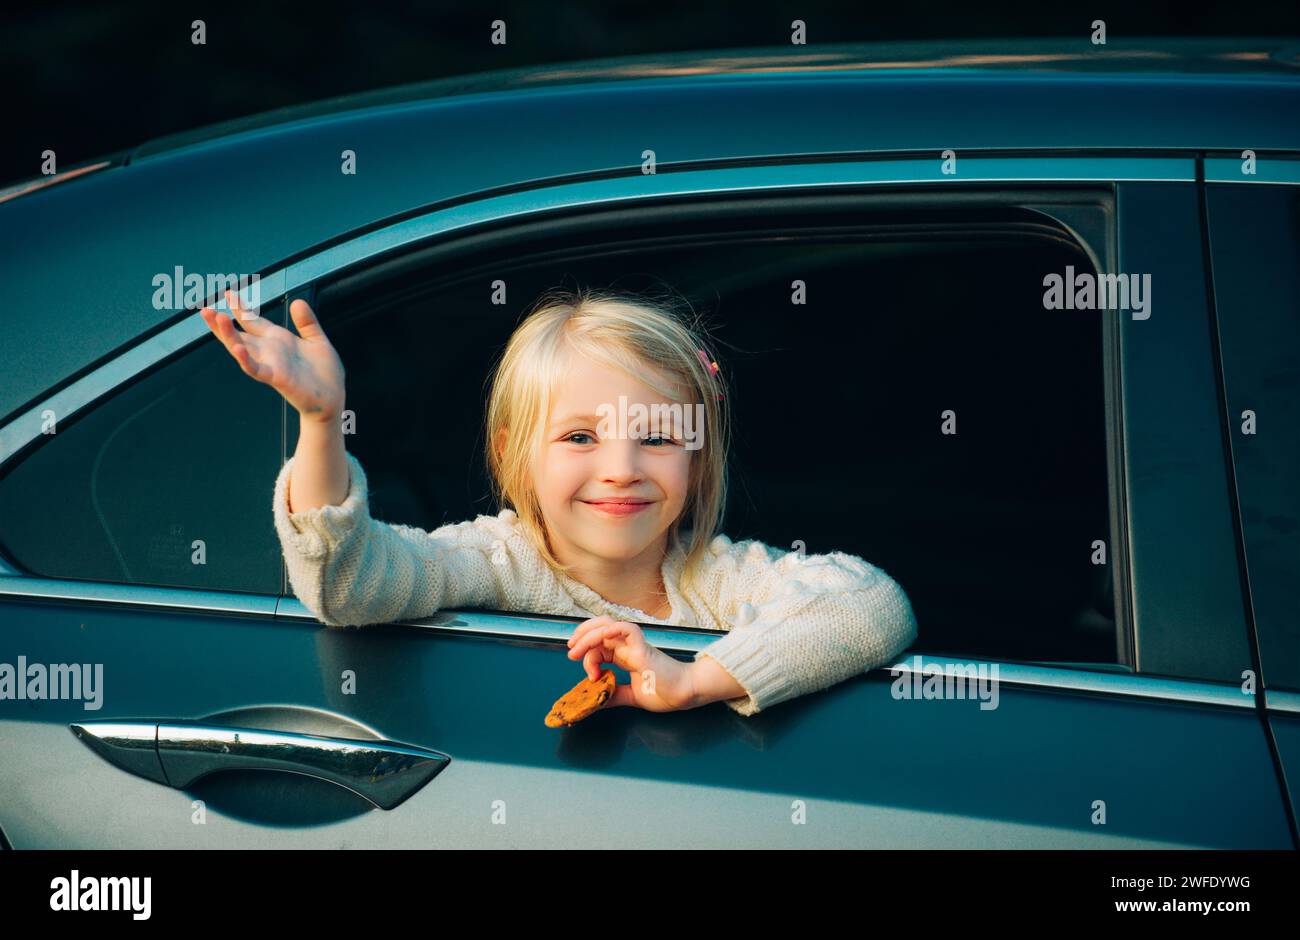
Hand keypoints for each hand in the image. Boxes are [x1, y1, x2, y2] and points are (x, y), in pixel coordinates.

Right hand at [200, 290, 346, 424]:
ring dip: (228, 335)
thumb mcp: (317, 340)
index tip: (227, 292)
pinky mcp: (277, 378)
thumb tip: (297, 302)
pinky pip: (256, 369)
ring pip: (242, 349)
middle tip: (205, 309)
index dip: (240, 307)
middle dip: (221, 324)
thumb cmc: (324, 373)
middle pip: (239, 335)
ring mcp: (270, 364)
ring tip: (217, 319)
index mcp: (278, 340)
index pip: (253, 321)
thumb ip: (307, 322)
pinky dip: (245, 359)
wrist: (332, 398)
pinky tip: (237, 348)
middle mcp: (269, 351)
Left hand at [566, 616, 693, 712]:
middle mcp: (628, 646)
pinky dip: (611, 629)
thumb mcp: (631, 696)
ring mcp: (635, 645)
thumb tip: (594, 702)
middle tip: (571, 651)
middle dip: (581, 636)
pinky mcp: (643, 648)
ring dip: (587, 635)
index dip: (588, 656)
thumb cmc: (665, 692)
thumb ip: (613, 695)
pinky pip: (626, 629)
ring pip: (607, 626)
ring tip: (576, 650)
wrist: (685, 693)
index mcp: (625, 655)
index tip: (589, 676)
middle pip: (599, 629)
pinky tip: (601, 637)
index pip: (599, 645)